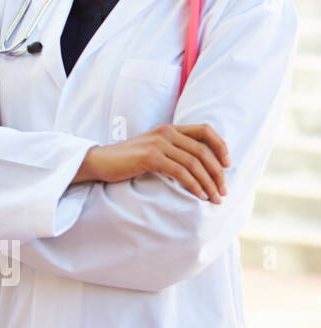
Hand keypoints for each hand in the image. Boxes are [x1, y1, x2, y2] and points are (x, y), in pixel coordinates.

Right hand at [76, 123, 230, 202]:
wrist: (100, 162)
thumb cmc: (127, 160)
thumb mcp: (153, 150)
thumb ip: (173, 151)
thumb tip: (200, 167)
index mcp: (169, 128)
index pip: (205, 130)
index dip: (221, 146)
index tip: (228, 165)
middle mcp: (166, 132)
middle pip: (204, 151)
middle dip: (218, 174)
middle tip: (224, 192)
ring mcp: (158, 143)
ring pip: (195, 163)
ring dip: (209, 183)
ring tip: (215, 199)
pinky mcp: (150, 157)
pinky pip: (180, 171)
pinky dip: (194, 185)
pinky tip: (199, 195)